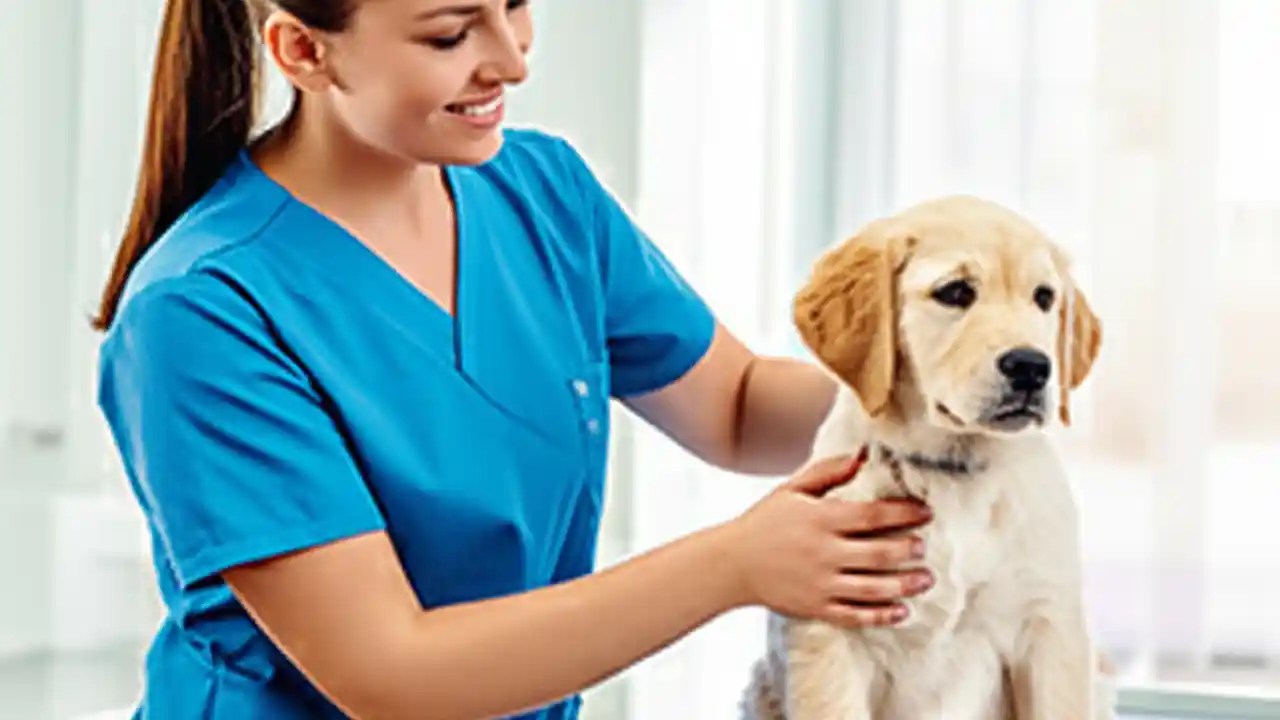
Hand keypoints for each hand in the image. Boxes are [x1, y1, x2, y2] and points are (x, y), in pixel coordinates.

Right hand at [717, 450, 933, 627]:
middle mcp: (823, 553)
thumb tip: (863, 455)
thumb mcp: (792, 490)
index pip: (872, 515)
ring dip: (905, 585)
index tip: (925, 512)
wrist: (732, 563)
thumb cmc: (765, 522)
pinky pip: (855, 614)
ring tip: (925, 579)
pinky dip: (881, 615)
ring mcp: (821, 583)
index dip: (904, 513)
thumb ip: (829, 471)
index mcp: (820, 520)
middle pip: (879, 553)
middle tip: (924, 547)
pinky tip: (900, 610)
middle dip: (909, 550)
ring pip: (874, 587)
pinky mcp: (816, 607)